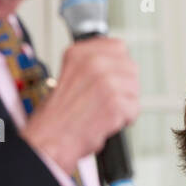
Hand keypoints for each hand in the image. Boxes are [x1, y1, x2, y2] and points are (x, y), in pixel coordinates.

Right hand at [20, 37, 139, 171]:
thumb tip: (119, 61)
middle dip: (124, 85)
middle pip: (130, 67)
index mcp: (79, 53)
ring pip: (135, 88)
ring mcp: (106, 83)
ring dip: (125, 102)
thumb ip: (92, 63)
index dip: (119, 64)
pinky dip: (125, 118)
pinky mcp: (116, 103)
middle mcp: (93, 63)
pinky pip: (134, 108)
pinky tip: (108, 120)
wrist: (51, 138)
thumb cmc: (58, 113)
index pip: (118, 47)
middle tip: (108, 98)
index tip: (114, 75)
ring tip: (105, 110)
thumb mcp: (69, 75)